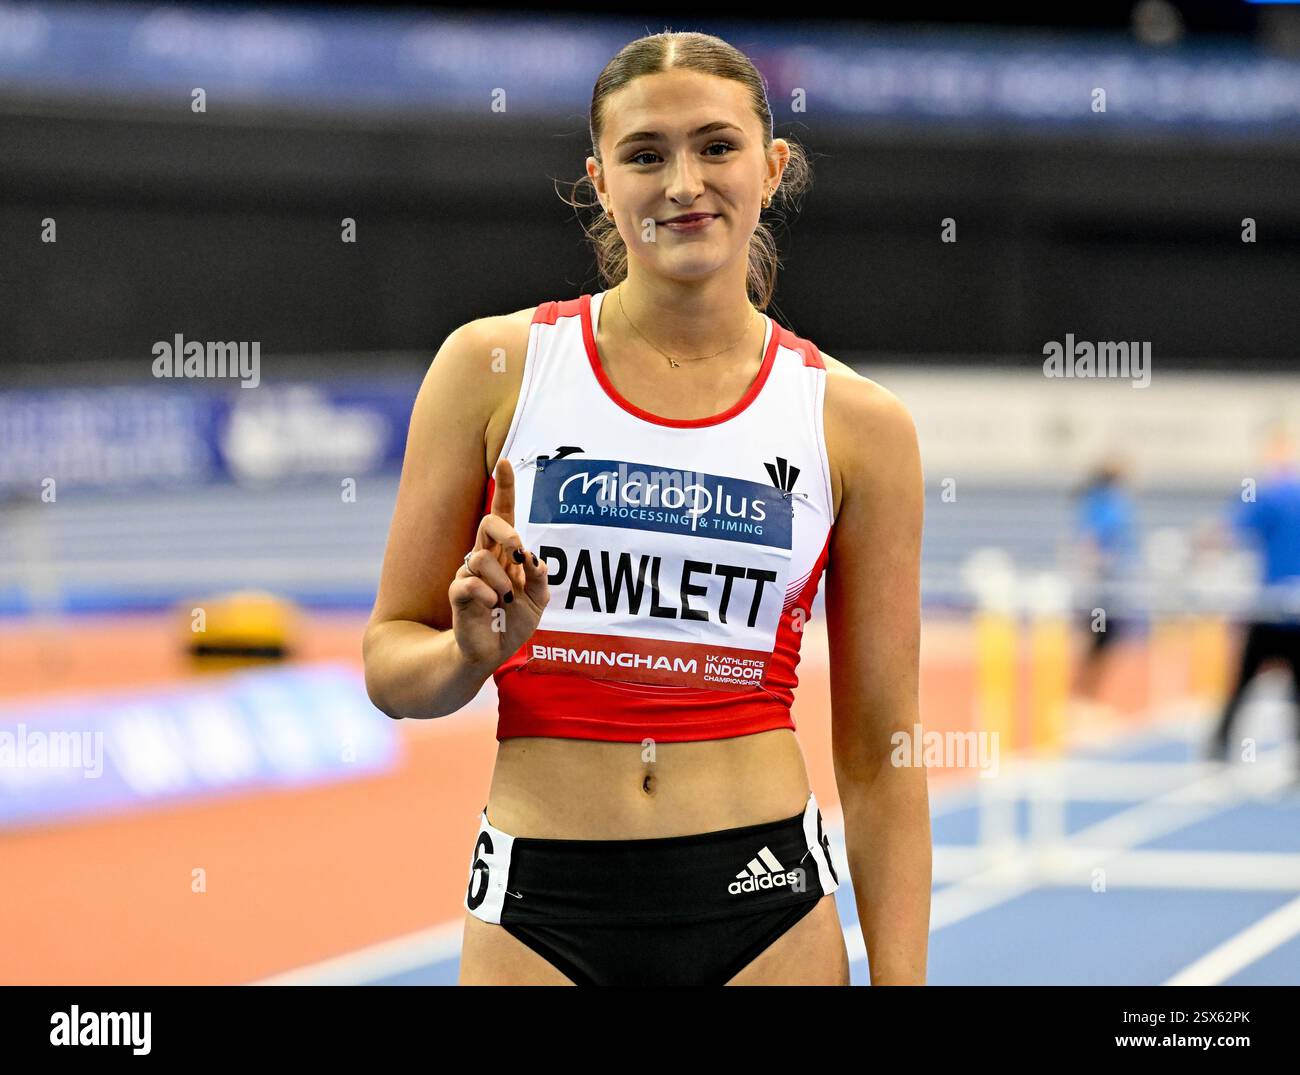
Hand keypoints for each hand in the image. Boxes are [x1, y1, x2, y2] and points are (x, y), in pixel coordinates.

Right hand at [449, 457, 549, 670]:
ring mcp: (469, 573)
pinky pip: (470, 583)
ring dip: (503, 582)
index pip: (504, 514)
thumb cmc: (512, 623)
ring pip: (482, 557)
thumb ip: (540, 579)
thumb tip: (535, 558)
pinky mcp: (457, 592)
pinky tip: (492, 606)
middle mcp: (486, 558)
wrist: (489, 653)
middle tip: (518, 553)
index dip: (505, 488)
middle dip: (506, 532)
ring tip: (506, 602)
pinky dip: (488, 595)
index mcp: (506, 555)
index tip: (504, 461)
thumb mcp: (538, 601)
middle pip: (490, 523)